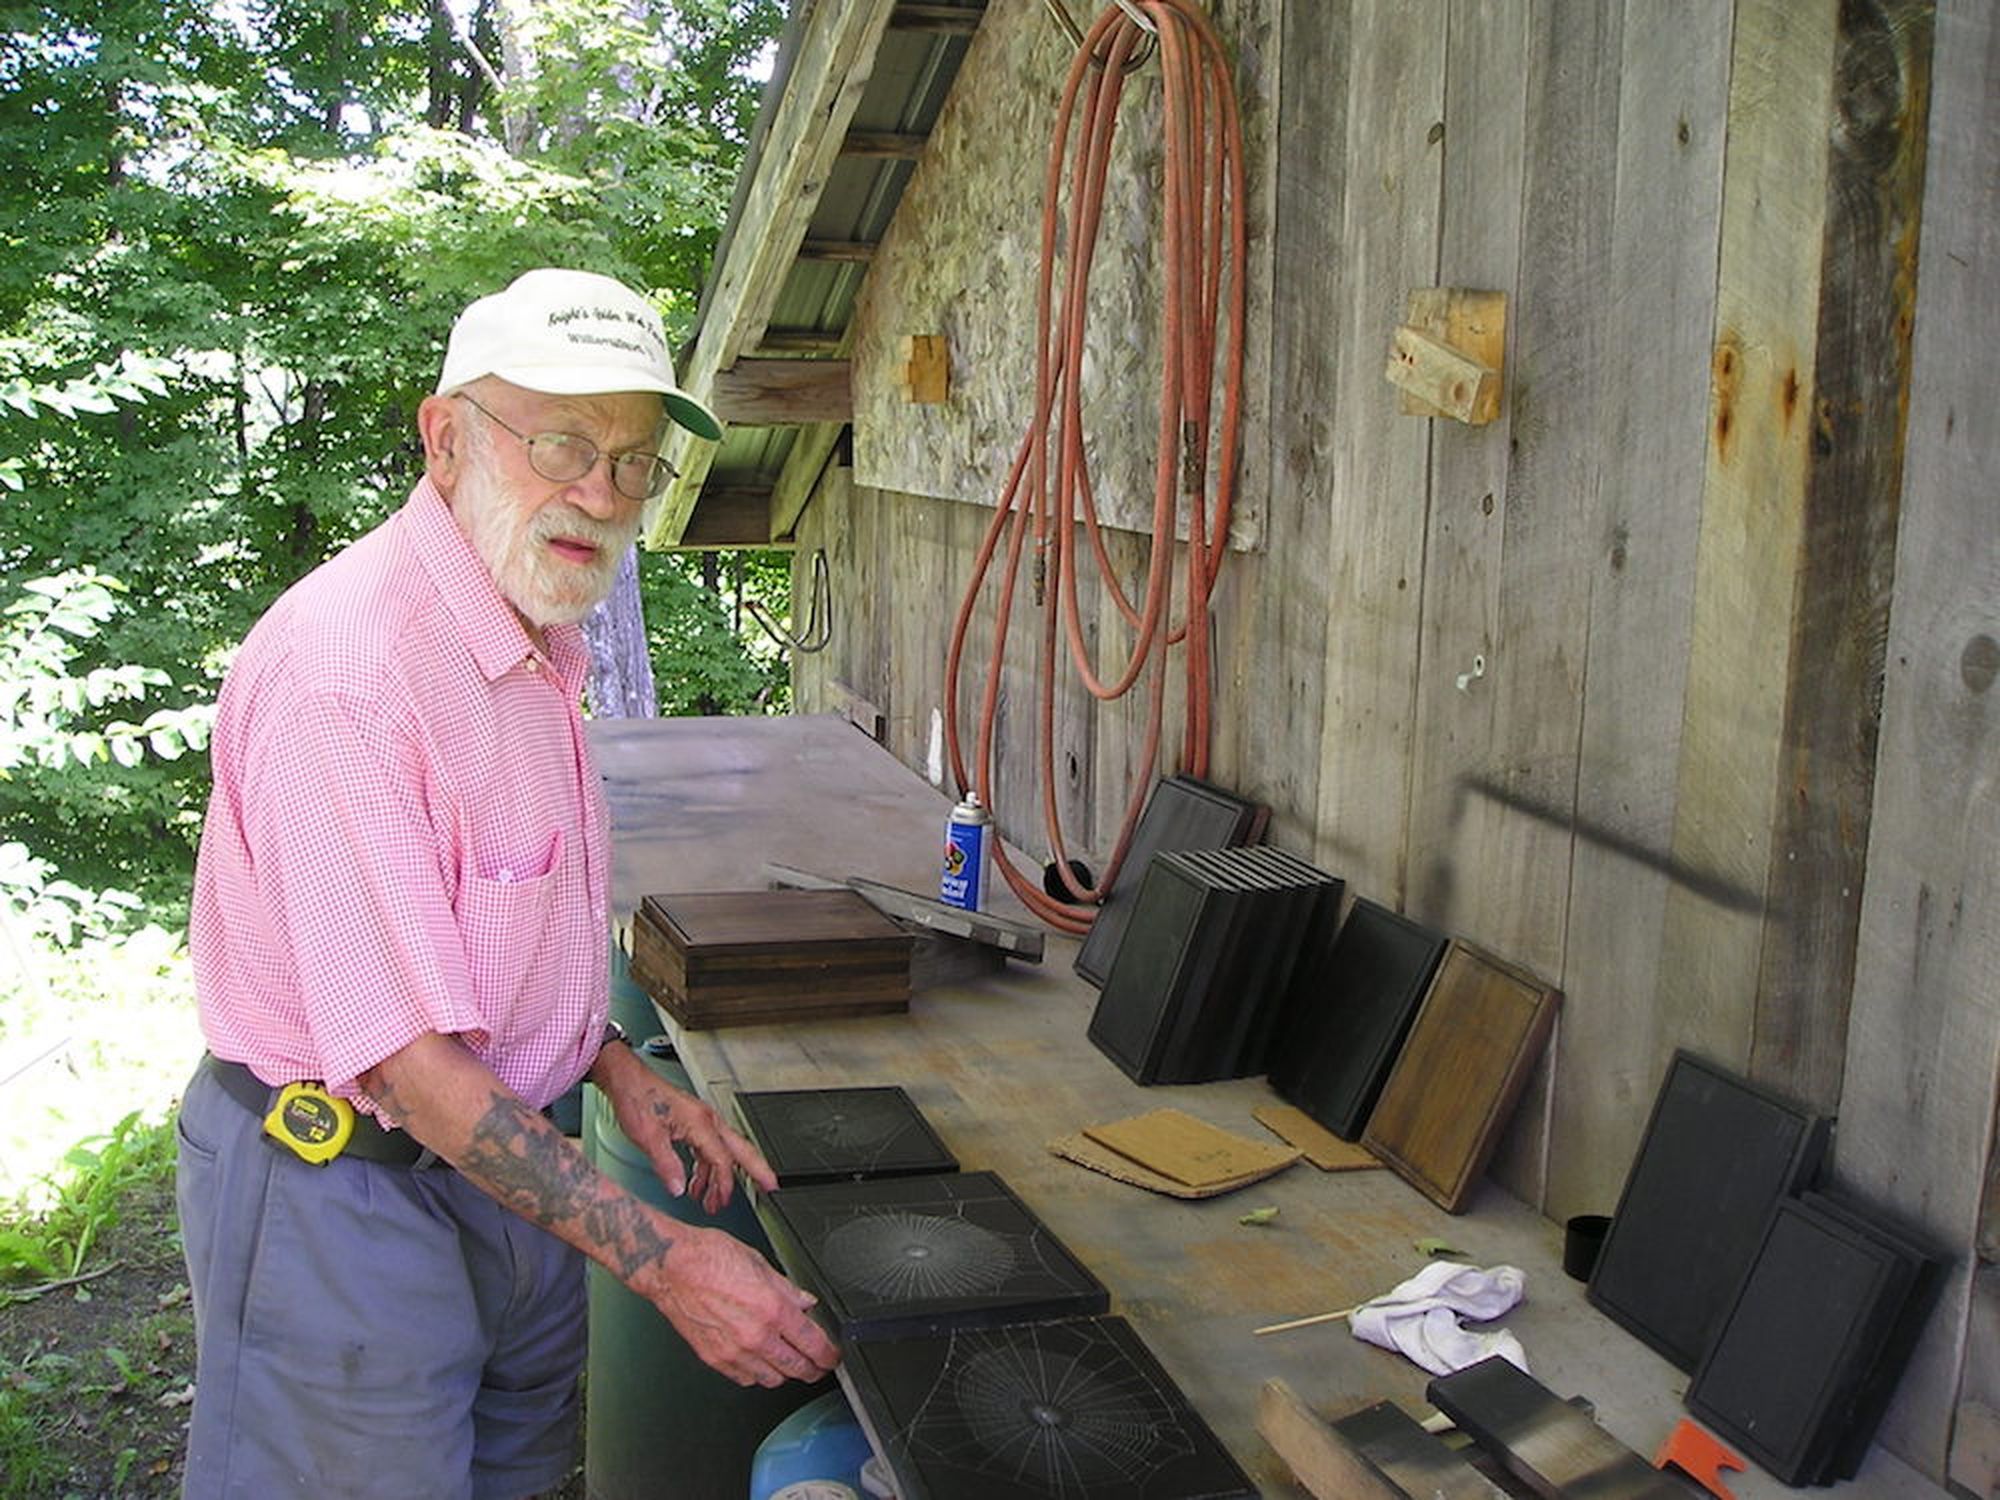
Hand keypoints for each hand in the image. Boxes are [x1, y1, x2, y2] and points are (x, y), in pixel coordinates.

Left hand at [596, 1044, 776, 1212]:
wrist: (628, 1081)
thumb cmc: (637, 1100)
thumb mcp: (648, 1138)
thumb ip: (666, 1166)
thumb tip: (678, 1189)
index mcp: (700, 1123)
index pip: (722, 1159)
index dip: (724, 1183)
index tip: (721, 1201)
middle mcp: (706, 1120)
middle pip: (740, 1149)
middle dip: (756, 1169)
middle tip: (770, 1186)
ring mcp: (701, 1120)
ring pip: (723, 1151)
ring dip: (720, 1177)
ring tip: (712, 1200)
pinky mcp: (692, 1123)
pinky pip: (708, 1149)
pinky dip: (706, 1168)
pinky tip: (696, 1183)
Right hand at [635, 1220, 841, 1386]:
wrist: (670, 1267)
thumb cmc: (709, 1257)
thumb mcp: (759, 1263)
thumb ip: (787, 1288)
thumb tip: (805, 1302)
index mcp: (772, 1308)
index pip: (812, 1343)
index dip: (829, 1355)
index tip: (833, 1356)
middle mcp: (755, 1335)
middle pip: (797, 1368)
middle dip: (813, 1370)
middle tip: (819, 1365)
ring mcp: (733, 1351)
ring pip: (772, 1379)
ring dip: (786, 1374)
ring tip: (791, 1363)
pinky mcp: (714, 1358)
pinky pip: (745, 1379)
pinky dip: (757, 1375)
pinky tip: (760, 1362)